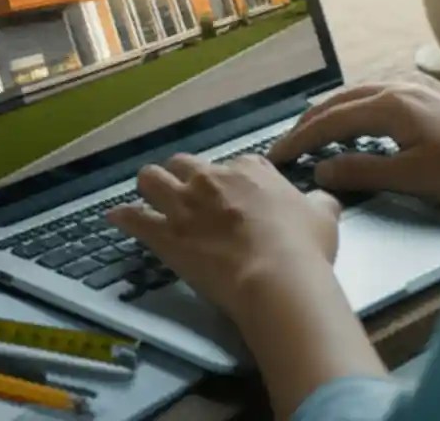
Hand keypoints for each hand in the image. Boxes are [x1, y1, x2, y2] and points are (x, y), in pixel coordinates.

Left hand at [106, 153, 340, 318]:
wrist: (276, 276)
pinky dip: (123, 217)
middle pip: (184, 164)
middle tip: (187, 197)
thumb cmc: (303, 247)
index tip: (232, 196)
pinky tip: (116, 217)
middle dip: (183, 176)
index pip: (233, 164)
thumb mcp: (324, 215)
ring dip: (149, 186)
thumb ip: (318, 202)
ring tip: (149, 197)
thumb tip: (321, 199)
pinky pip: (133, 218)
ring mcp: (184, 204)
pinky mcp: (165, 234)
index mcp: (250, 171)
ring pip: (151, 178)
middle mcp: (212, 179)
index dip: (230, 179)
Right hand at [267, 82, 439, 203]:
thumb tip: (321, 167)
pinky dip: (352, 109)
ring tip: (311, 134)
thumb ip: (362, 171)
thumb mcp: (412, 177)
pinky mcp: (429, 94)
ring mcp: (414, 86)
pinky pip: (376, 95)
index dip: (298, 139)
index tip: (275, 157)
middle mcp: (397, 86)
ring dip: (329, 114)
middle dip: (307, 123)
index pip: (329, 121)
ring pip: (356, 94)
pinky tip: (354, 124)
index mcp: (389, 104)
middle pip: (338, 101)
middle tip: (285, 146)